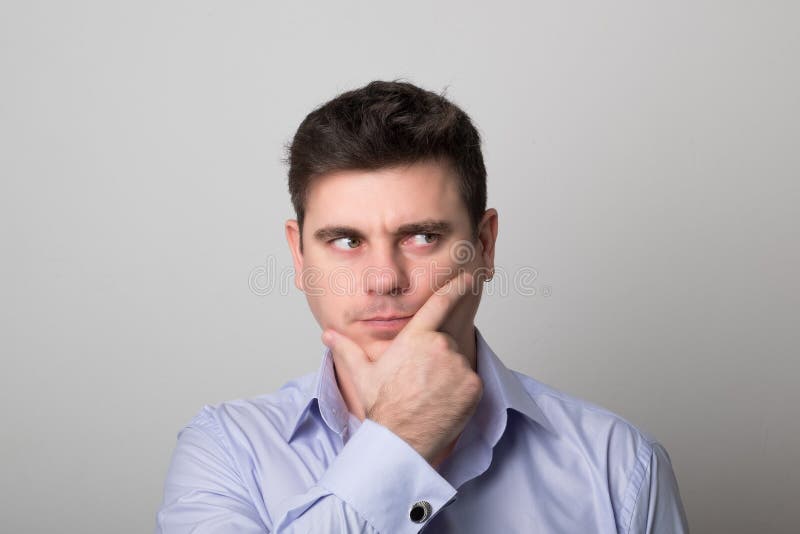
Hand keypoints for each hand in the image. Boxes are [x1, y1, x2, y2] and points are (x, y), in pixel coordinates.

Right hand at [321, 272, 482, 464]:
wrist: (401, 440)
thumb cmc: (382, 408)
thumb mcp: (363, 374)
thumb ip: (347, 349)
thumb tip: (328, 335)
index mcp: (415, 338)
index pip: (440, 304)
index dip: (455, 288)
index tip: (467, 277)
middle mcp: (440, 346)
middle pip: (445, 343)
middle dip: (436, 358)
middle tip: (421, 382)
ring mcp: (459, 366)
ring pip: (458, 364)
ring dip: (448, 375)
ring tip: (429, 395)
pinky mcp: (473, 386)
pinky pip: (470, 382)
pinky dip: (461, 391)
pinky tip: (442, 403)